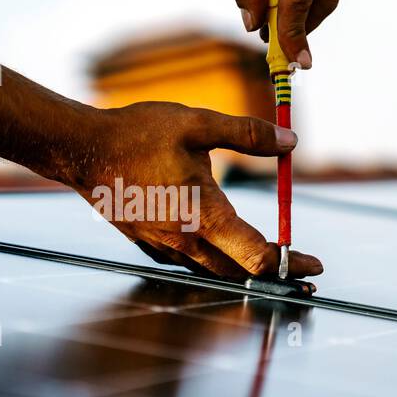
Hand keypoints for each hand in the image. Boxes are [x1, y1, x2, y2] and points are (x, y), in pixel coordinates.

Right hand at [66, 102, 322, 279]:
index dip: (290, 263)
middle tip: (303, 267)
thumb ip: (247, 134)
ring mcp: (164, 248)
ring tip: (271, 261)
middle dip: (276, 272)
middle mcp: (185, 242)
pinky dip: (215, 263)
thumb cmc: (137, 134)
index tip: (313, 263)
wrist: (82, 150)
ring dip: (245, 269)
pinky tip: (223, 248)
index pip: (257, 256)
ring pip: (215, 272)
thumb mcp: (197, 124)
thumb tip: (291, 143)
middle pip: (241, 272)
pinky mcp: (149, 245)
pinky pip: (191, 264)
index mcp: (203, 216)